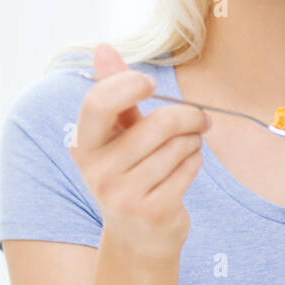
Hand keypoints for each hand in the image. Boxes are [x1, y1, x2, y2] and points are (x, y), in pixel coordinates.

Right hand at [72, 43, 209, 260]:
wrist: (137, 237)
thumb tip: (103, 47)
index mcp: (85, 146)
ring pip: (179, 147)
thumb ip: (114, 91)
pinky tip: (187, 167)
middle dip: (189, 116)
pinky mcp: (152, 212)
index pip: (98, 103)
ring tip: (188, 147)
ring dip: (194, 141)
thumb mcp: (117, 135)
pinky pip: (189, 169)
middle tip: (200, 118)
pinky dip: (195, 162)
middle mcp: (98, 172)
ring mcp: (124, 195)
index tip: (151, 83)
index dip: (128, 85)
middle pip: (159, 124)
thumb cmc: (130, 173)